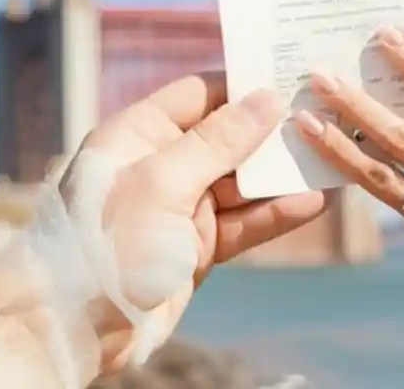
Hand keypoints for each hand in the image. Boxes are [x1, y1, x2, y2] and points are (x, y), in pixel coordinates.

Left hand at [45, 72, 327, 372]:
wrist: (76, 326)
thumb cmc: (105, 242)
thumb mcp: (163, 181)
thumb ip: (219, 140)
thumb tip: (266, 98)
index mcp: (138, 135)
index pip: (199, 94)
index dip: (243, 85)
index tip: (289, 76)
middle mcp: (160, 166)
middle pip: (227, 138)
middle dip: (271, 132)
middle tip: (321, 118)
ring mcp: (179, 208)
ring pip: (241, 182)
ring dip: (280, 175)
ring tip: (326, 161)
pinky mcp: (196, 246)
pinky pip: (244, 223)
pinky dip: (275, 214)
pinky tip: (311, 203)